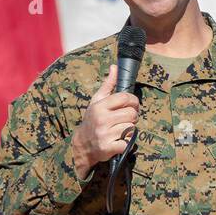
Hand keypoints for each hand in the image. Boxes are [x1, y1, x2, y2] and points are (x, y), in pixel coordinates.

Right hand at [71, 64, 139, 178]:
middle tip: (126, 119)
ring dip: (129, 129)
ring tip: (120, 130)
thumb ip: (108, 84)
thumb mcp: (97, 101)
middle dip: (132, 116)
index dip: (133, 101)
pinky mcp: (109, 148)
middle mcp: (102, 119)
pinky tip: (119, 141)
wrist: (82, 145)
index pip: (125, 98)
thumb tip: (115, 66)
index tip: (132, 104)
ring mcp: (105, 134)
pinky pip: (128, 142)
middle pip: (132, 113)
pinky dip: (126, 143)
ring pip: (131, 128)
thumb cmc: (92, 120)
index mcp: (100, 106)